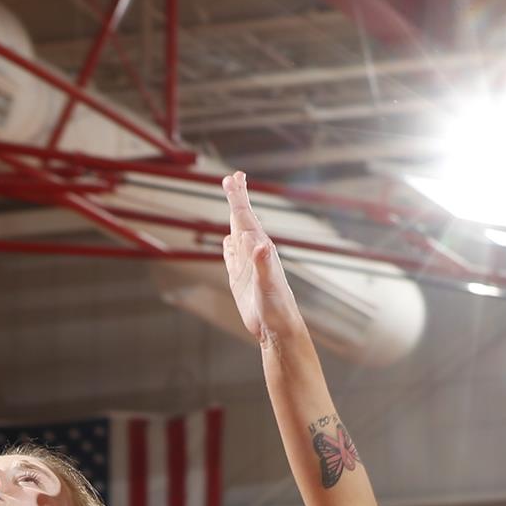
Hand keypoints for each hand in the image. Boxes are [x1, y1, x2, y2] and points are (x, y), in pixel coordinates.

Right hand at [221, 172, 305, 347]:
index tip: (233, 179)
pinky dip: (228, 245)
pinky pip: (232, 256)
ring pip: (238, 234)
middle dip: (237, 198)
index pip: (246, 218)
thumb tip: (260, 245)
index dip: (238, 199)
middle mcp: (254, 253)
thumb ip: (263, 265)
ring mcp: (247, 265)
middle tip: (233, 176)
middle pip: (243, 220)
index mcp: (260, 249)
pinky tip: (228, 240)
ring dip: (234, 217)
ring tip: (232, 202)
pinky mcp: (241, 279)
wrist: (277, 329)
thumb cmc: (276, 308)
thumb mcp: (268, 285)